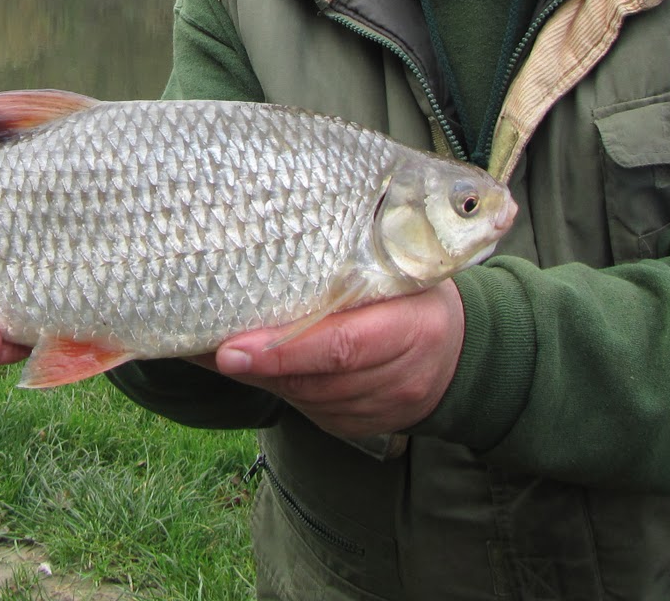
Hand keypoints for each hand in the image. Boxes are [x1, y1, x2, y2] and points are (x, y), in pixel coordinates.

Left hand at [192, 282, 465, 440]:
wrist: (457, 354)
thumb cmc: (419, 294)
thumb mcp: (404, 267)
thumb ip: (359, 261)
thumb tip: (282, 241)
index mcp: (416, 328)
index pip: (344, 346)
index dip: (286, 352)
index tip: (234, 348)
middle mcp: (401, 377)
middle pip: (318, 379)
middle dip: (260, 366)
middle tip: (211, 347)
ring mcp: (381, 410)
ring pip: (308, 399)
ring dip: (262, 378)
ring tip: (216, 349)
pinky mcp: (360, 426)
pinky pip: (311, 411)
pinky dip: (278, 388)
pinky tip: (252, 367)